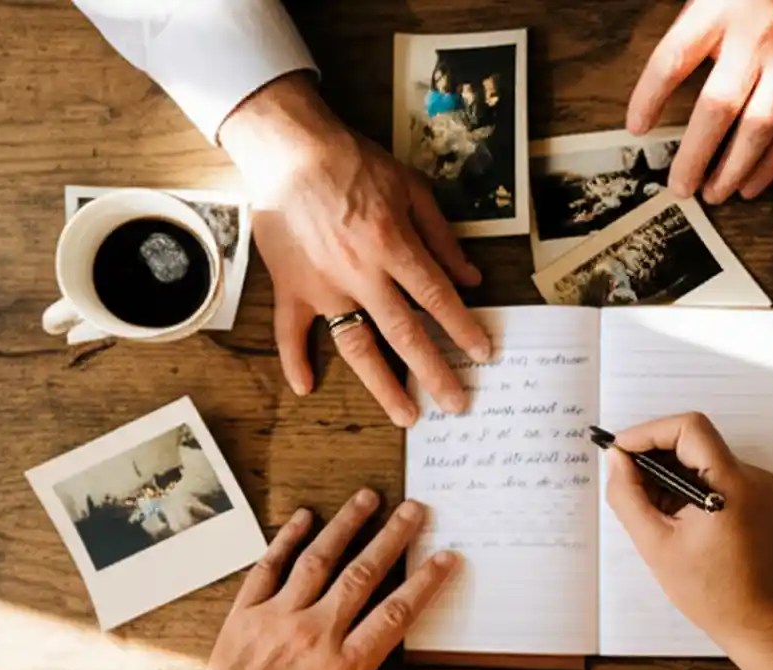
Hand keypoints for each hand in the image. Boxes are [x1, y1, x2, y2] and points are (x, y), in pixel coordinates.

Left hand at [184, 491, 457, 669]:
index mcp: (345, 669)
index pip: (397, 613)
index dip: (425, 583)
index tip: (445, 557)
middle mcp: (313, 636)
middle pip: (362, 575)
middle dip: (392, 538)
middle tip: (413, 509)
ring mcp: (276, 622)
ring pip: (318, 561)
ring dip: (346, 525)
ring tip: (367, 498)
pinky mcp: (243, 619)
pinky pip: (267, 569)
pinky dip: (286, 540)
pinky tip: (304, 517)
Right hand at [219, 73, 490, 425]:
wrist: (290, 150)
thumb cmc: (354, 163)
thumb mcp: (411, 189)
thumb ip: (442, 237)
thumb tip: (471, 278)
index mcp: (393, 246)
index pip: (438, 298)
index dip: (464, 329)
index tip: (483, 355)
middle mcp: (361, 273)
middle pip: (405, 333)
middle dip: (434, 372)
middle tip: (456, 404)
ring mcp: (323, 286)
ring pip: (356, 345)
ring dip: (382, 385)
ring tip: (405, 415)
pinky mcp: (290, 288)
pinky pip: (290, 332)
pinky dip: (295, 360)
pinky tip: (306, 387)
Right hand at [604, 413, 772, 642]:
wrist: (757, 621)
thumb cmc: (712, 592)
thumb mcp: (656, 544)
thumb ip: (628, 496)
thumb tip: (617, 460)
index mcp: (732, 485)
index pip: (689, 428)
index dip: (649, 432)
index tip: (621, 450)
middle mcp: (752, 477)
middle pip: (695, 440)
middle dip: (655, 453)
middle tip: (625, 476)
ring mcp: (759, 487)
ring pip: (703, 457)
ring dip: (669, 471)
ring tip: (647, 503)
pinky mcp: (758, 497)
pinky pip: (715, 474)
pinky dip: (687, 484)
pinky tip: (670, 512)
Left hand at [627, 0, 772, 203]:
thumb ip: (692, 25)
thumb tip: (663, 73)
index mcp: (721, 10)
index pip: (673, 59)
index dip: (649, 97)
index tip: (636, 127)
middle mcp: (756, 40)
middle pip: (718, 108)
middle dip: (695, 155)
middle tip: (679, 186)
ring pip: (759, 129)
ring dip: (733, 170)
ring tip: (711, 194)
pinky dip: (772, 165)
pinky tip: (751, 185)